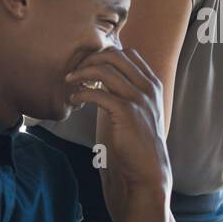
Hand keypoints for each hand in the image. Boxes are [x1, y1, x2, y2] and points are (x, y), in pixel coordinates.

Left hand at [67, 48, 170, 197]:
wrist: (148, 168)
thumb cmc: (138, 141)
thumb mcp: (137, 110)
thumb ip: (125, 92)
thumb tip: (101, 77)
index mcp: (152, 84)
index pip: (129, 53)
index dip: (105, 53)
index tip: (88, 64)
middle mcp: (148, 87)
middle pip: (116, 56)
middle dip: (91, 59)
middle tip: (76, 70)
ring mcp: (139, 99)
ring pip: (105, 70)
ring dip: (82, 73)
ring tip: (70, 81)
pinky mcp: (127, 112)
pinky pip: (98, 93)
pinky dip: (82, 93)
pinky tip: (75, 99)